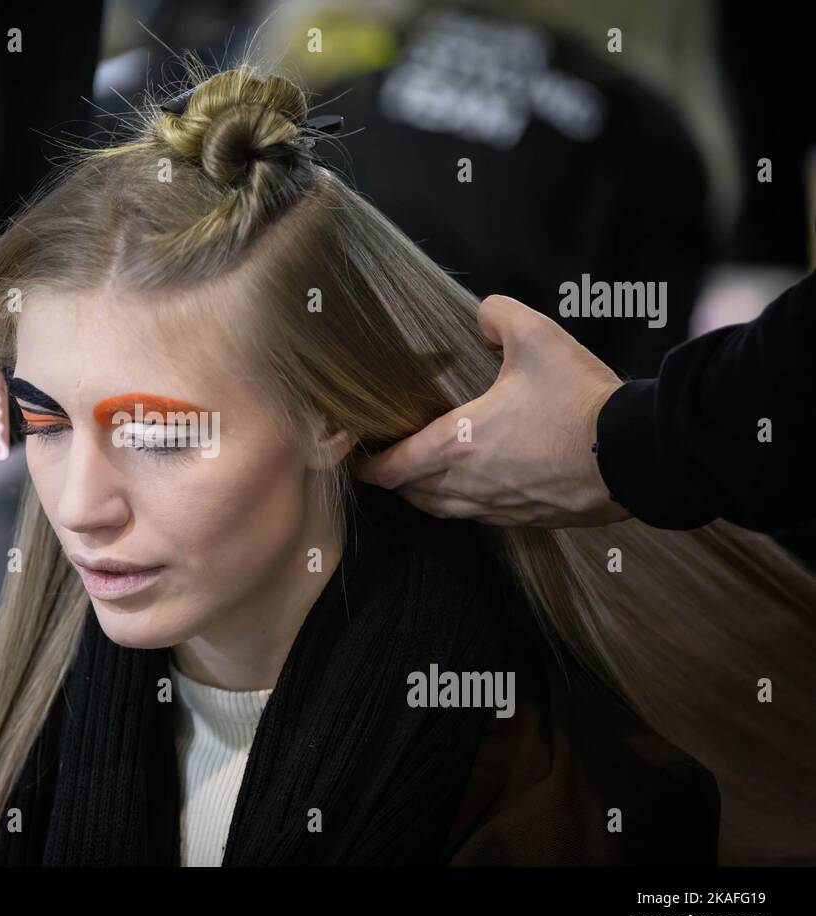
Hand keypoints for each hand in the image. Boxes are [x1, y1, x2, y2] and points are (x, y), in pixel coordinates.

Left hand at [354, 295, 630, 527]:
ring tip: (423, 481)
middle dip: (396, 482)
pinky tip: (476, 490)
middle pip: (414, 494)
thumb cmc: (580, 399)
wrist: (636, 453)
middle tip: (388, 466)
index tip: (359, 463)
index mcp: (458, 443)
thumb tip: (481, 316)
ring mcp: (500, 507)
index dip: (370, 467)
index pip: (395, 467)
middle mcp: (471, 483)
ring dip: (427, 497)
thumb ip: (498, 316)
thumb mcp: (537, 337)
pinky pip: (482, 518)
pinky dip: (466, 506)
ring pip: (446, 511)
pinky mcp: (529, 519)